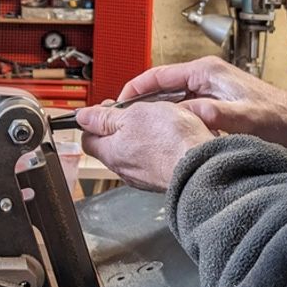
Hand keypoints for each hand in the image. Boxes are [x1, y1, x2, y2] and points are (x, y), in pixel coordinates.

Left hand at [76, 102, 213, 191]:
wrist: (203, 166)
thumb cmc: (171, 141)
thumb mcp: (133, 115)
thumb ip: (105, 117)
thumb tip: (83, 117)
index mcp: (110, 153)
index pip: (87, 138)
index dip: (94, 120)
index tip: (106, 108)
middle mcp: (125, 170)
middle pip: (111, 145)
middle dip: (120, 126)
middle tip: (135, 111)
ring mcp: (145, 177)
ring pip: (135, 152)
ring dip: (142, 135)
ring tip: (157, 121)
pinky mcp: (164, 178)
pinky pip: (155, 160)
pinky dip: (159, 147)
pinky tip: (171, 138)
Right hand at [119, 56, 286, 156]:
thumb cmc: (280, 119)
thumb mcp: (247, 118)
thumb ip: (219, 115)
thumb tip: (193, 114)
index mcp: (206, 73)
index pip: (158, 76)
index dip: (134, 90)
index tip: (119, 106)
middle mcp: (205, 78)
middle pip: (160, 89)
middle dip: (140, 105)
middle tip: (122, 124)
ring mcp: (209, 91)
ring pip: (170, 102)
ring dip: (155, 116)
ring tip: (138, 132)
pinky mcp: (214, 105)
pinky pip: (183, 112)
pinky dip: (170, 122)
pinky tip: (165, 138)